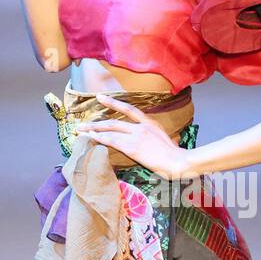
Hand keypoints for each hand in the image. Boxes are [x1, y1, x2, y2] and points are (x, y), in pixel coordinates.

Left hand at [76, 95, 192, 179]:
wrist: (179, 161)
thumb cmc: (176, 156)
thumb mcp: (166, 140)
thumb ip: (155, 137)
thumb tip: (151, 141)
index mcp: (150, 123)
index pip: (129, 109)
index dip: (113, 103)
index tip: (100, 98)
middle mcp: (141, 127)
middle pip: (114, 121)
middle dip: (97, 122)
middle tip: (83, 122)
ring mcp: (136, 136)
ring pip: (110, 130)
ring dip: (93, 130)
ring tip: (81, 131)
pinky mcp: (132, 147)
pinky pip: (112, 140)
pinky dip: (100, 138)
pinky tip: (90, 137)